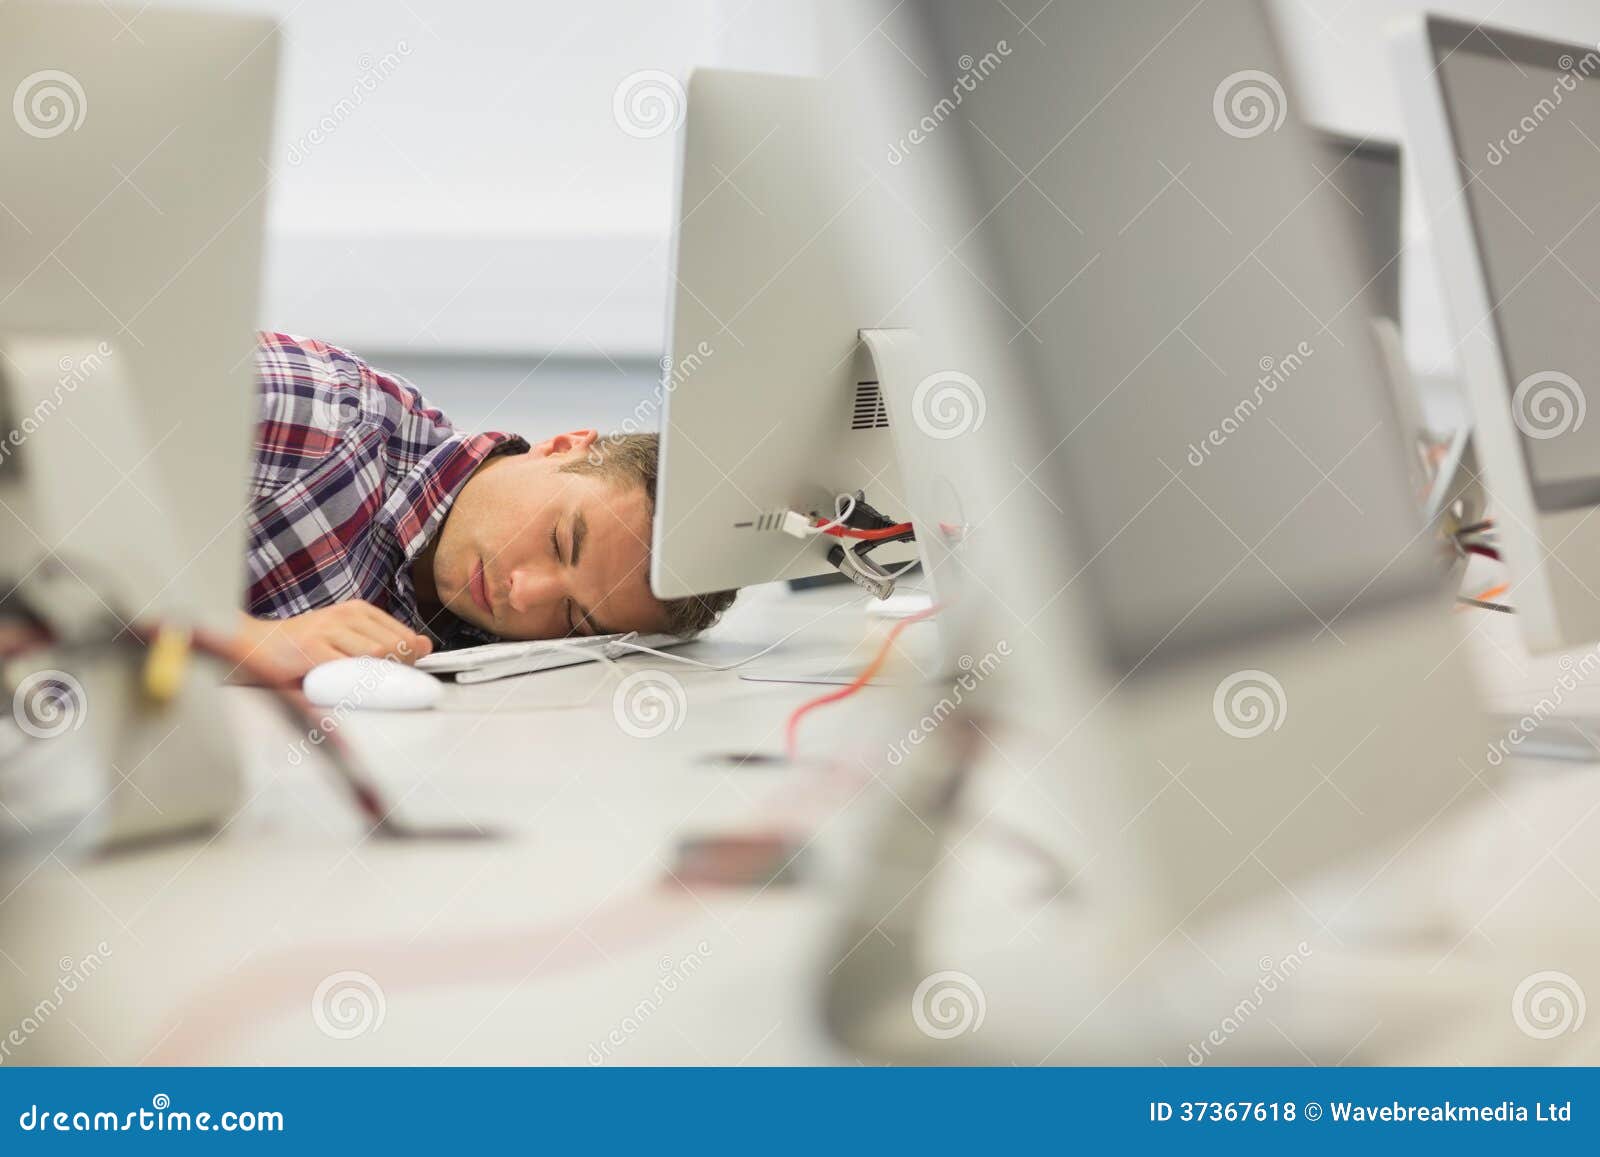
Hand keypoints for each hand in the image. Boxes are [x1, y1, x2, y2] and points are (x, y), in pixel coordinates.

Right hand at [223, 601, 433, 683]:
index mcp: (359, 610)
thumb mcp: (349, 638)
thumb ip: (386, 641)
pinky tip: (348, 689)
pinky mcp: (312, 647)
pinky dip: (355, 683)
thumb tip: (425, 645)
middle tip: (380, 684)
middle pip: (394, 645)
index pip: (404, 636)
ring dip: (375, 676)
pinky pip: (349, 667)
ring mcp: (329, 629)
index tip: (402, 675)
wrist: (254, 644)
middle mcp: (346, 614)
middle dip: (396, 669)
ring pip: (376, 653)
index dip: (410, 660)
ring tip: (360, 686)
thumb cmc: (303, 647)